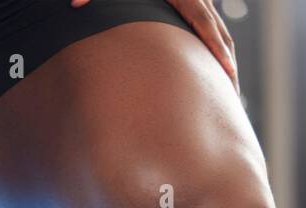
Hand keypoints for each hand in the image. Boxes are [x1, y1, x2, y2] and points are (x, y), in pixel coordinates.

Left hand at [71, 0, 238, 92]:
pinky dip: (216, 51)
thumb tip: (74, 4)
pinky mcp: (195, 4)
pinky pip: (210, 30)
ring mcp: (199, 0)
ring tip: (227, 93)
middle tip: (231, 100)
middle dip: (228, 66)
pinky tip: (213, 72)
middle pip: (220, 34)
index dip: (216, 49)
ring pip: (220, 33)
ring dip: (225, 61)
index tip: (227, 72)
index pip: (204, 23)